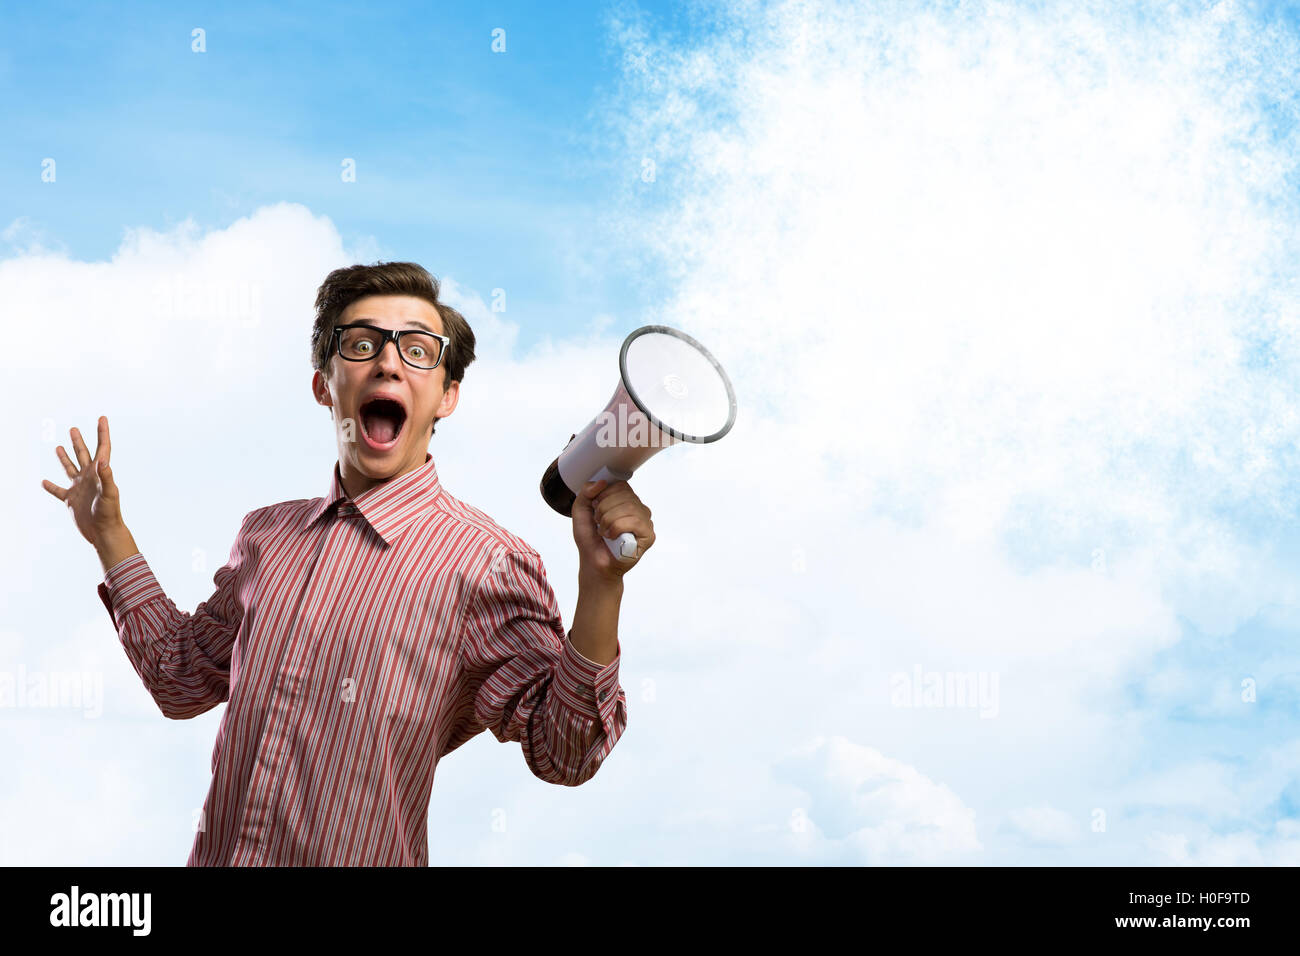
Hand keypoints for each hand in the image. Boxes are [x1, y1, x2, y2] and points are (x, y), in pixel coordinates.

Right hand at [41, 416, 124, 547]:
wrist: (103, 532)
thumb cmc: (110, 514)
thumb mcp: (109, 494)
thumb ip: (107, 477)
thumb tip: (104, 461)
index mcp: (100, 473)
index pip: (102, 448)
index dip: (102, 433)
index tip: (102, 418)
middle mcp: (89, 478)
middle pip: (83, 455)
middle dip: (79, 442)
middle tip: (74, 429)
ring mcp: (80, 488)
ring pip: (70, 469)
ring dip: (64, 458)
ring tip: (59, 447)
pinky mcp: (71, 500)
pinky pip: (58, 491)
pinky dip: (51, 486)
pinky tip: (44, 482)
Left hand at [571, 478, 654, 582]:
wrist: (593, 562)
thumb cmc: (591, 539)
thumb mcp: (581, 510)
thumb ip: (586, 492)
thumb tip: (602, 482)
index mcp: (625, 501)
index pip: (621, 485)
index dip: (605, 494)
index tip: (596, 507)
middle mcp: (638, 509)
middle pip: (625, 495)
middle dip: (604, 508)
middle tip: (598, 522)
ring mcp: (645, 522)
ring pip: (629, 507)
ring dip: (609, 519)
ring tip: (603, 531)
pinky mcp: (648, 536)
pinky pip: (634, 522)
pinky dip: (617, 528)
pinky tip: (612, 536)